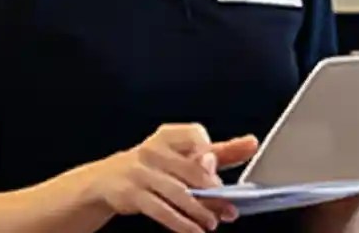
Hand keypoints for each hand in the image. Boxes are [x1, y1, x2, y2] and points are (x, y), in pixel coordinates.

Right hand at [87, 123, 257, 232]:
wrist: (107, 179)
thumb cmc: (155, 165)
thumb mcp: (184, 154)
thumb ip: (219, 151)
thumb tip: (251, 144)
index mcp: (171, 136)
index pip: (194, 135)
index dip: (209, 149)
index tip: (220, 167)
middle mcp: (154, 150)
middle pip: (191, 169)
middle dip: (213, 191)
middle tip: (230, 207)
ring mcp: (141, 171)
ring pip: (178, 192)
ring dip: (199, 210)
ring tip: (213, 222)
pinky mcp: (132, 194)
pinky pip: (161, 210)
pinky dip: (181, 223)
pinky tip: (194, 231)